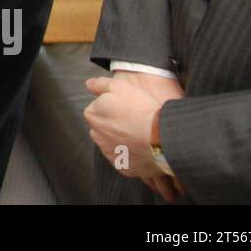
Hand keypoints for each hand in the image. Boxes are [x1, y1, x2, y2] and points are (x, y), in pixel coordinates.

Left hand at [84, 73, 183, 191]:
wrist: (161, 136)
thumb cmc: (140, 108)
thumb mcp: (119, 86)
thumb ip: (100, 84)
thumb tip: (88, 84)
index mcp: (92, 115)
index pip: (98, 109)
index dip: (114, 106)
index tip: (128, 107)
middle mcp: (96, 136)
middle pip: (104, 127)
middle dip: (116, 124)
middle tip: (135, 119)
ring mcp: (109, 153)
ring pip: (114, 143)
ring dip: (123, 139)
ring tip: (141, 133)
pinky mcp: (122, 166)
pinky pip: (125, 158)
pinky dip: (132, 153)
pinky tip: (143, 146)